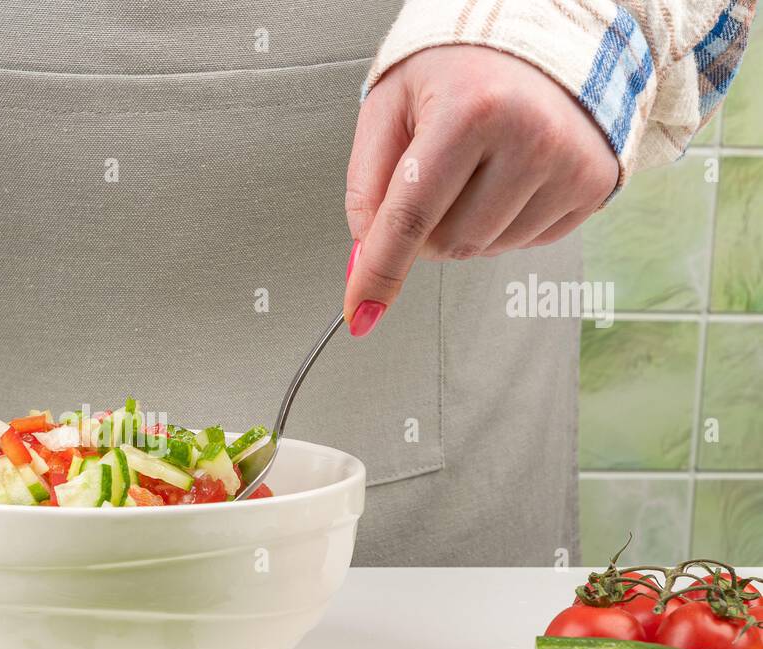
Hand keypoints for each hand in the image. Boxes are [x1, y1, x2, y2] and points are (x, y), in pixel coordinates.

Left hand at [343, 46, 619, 336]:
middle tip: (430, 178)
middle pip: (447, 244)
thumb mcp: (391, 102)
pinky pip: (526, 242)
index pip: (410, 216)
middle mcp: (530, 138)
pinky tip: (507, 174)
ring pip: (485, 250)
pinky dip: (503, 221)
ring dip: (464, 225)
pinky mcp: (595, 185)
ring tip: (474, 166)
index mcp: (471, 110)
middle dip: (422, 231)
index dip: (379, 271)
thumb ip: (367, 180)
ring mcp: (569, 165)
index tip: (360, 310)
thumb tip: (363, 253)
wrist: (544, 33)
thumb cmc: (462, 62)